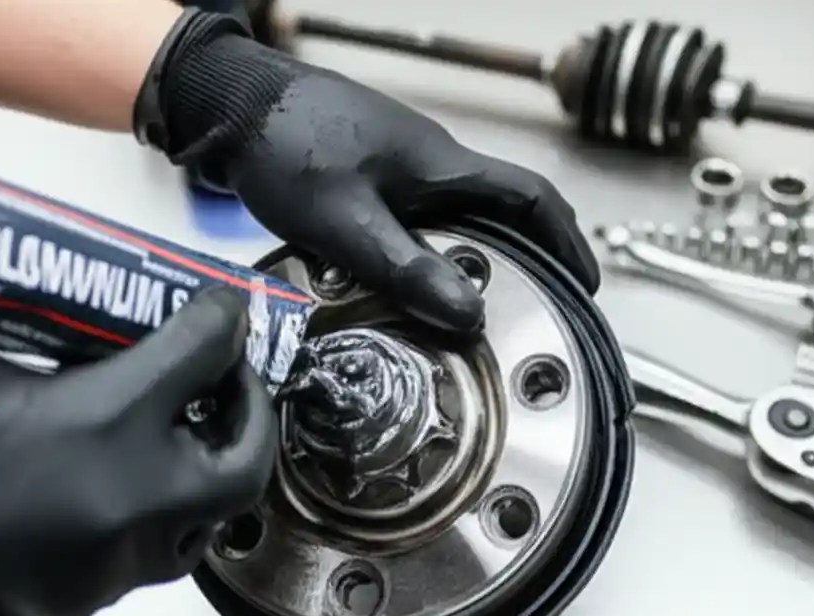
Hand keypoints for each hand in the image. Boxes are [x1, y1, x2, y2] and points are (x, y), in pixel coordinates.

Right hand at [0, 288, 275, 615]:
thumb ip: (71, 375)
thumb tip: (112, 372)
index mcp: (106, 425)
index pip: (203, 354)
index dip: (225, 320)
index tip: (225, 310)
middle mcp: (134, 502)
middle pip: (246, 458)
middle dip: (251, 413)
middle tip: (228, 384)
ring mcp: (119, 567)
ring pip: (205, 521)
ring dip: (205, 474)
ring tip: (180, 438)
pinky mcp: (92, 608)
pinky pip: (146, 558)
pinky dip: (146, 518)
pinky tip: (110, 494)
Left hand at [138, 13, 598, 332]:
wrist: (229, 103)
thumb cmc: (285, 145)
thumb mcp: (347, 222)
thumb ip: (406, 270)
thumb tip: (468, 315)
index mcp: (441, 166)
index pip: (531, 199)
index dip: (567, 243)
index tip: (584, 284)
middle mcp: (430, 161)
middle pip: (500, 211)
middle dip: (525, 260)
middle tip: (531, 309)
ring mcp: (397, 164)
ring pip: (455, 216)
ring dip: (469, 258)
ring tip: (471, 309)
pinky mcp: (366, 172)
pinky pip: (414, 216)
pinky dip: (424, 251)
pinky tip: (403, 282)